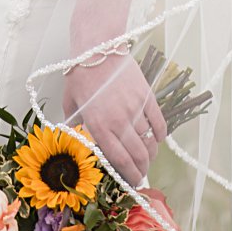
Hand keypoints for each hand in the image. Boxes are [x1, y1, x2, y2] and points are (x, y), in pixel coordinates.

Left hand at [64, 53, 166, 186]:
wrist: (98, 47)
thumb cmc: (80, 75)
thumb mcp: (71, 104)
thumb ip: (77, 124)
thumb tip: (81, 137)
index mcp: (99, 126)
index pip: (119, 159)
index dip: (128, 175)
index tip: (132, 183)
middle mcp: (119, 120)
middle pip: (137, 154)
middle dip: (141, 170)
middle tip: (141, 176)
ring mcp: (136, 108)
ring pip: (150, 141)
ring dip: (151, 154)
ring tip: (149, 159)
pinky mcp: (147, 96)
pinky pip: (158, 121)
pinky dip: (160, 134)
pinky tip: (158, 139)